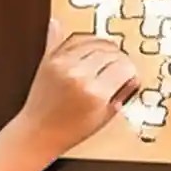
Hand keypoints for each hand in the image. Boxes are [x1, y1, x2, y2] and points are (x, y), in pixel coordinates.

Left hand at [15, 19, 139, 155]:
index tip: (130, 74)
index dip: (131, 70)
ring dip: (105, 46)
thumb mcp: (104, 117)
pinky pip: (72, 39)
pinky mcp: (50, 58)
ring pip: (93, 41)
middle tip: (121, 66)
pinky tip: (90, 40)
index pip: (123, 67)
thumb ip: (121, 94)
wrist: (38, 131)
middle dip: (119, 58)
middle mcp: (78, 74)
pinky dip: (84, 38)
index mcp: (95, 92)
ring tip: (108, 55)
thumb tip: (133, 77)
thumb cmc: (68, 130)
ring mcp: (62, 63)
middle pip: (110, 52)